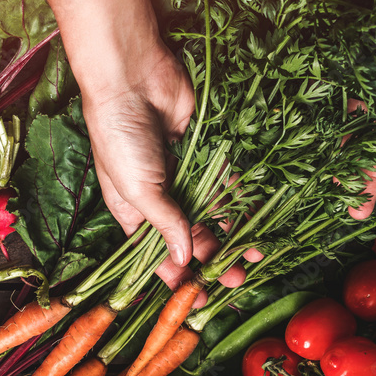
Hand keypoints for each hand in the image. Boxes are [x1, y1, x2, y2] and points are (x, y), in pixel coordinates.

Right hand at [83, 43, 247, 301]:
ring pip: (213, 212)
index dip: (176, 276)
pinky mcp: (206, 152)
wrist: (132, 78)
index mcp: (133, 211)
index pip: (156, 253)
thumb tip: (182, 261)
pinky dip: (240, 201)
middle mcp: (159, 196)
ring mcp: (184, 173)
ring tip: (254, 254)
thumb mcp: (137, 190)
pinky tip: (255, 219)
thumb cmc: (120, 137)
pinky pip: (227, 181)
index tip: (199, 298)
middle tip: (236, 277)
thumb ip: (164, 224)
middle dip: (212, 259)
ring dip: (232, 234)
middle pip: (189, 236)